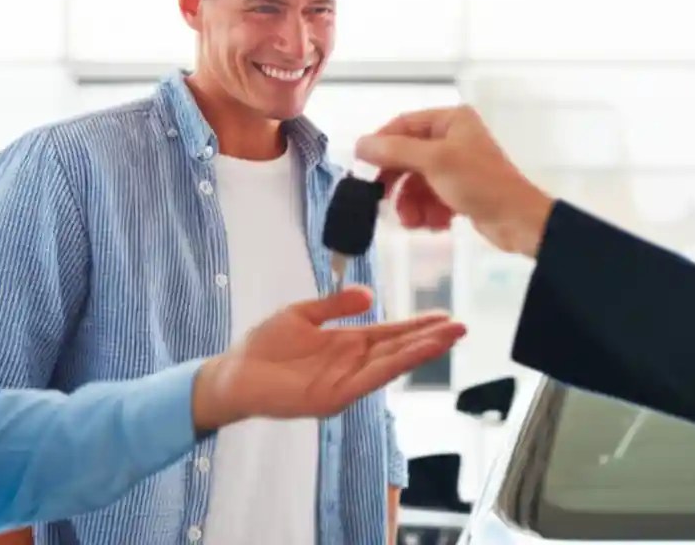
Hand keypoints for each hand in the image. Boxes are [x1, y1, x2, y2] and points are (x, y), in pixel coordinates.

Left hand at [192, 287, 464, 429]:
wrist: (233, 373)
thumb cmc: (264, 346)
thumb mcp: (303, 314)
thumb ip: (336, 304)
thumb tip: (370, 295)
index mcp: (347, 343)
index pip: (391, 334)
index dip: (418, 325)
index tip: (445, 316)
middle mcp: (352, 364)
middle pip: (398, 349)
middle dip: (430, 339)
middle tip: (461, 326)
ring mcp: (345, 383)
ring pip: (390, 365)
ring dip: (419, 353)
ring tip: (447, 338)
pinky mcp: (332, 398)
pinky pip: (368, 380)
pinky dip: (392, 367)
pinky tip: (411, 356)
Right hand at [354, 105, 554, 256]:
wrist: (517, 221)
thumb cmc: (480, 183)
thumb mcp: (434, 161)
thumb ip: (395, 151)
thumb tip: (360, 144)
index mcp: (451, 120)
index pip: (404, 125)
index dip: (382, 145)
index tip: (365, 168)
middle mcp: (453, 138)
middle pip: (408, 157)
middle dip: (399, 184)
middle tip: (384, 201)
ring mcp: (457, 165)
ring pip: (417, 182)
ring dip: (412, 204)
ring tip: (415, 222)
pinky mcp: (460, 191)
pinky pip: (431, 197)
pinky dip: (429, 212)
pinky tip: (436, 225)